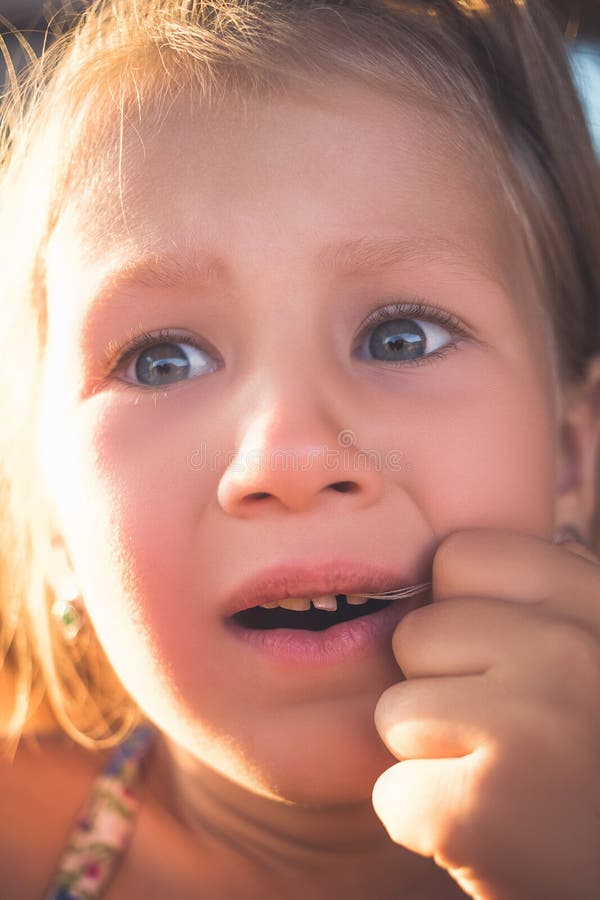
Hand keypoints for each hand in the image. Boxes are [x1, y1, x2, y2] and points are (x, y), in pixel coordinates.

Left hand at [372, 528, 599, 899]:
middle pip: (414, 633)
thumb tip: (431, 567)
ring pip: (394, 709)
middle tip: (511, 738)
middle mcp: (572, 653)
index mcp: (595, 602)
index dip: (461, 613)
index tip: (505, 664)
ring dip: (431, 754)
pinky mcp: (479, 810)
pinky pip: (389, 791)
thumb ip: (528, 598)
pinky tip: (490, 830)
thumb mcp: (583, 645)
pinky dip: (424, 821)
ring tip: (501, 780)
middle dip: (440, 687)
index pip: (458, 556)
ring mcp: (530, 726)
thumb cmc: (581, 758)